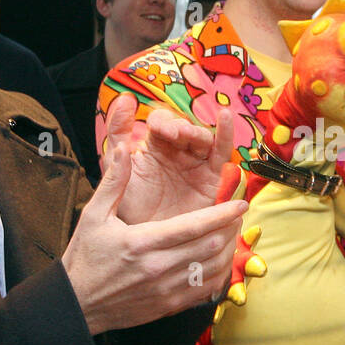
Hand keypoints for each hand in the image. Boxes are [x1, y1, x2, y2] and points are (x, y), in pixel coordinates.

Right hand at [61, 123, 247, 335]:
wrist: (76, 304)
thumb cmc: (84, 257)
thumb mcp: (93, 215)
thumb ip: (114, 182)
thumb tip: (124, 148)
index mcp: (142, 242)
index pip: (194, 226)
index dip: (222, 214)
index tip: (240, 203)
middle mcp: (158, 267)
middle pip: (211, 246)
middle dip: (230, 228)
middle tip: (237, 215)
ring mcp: (166, 290)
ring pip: (213, 269)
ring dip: (229, 251)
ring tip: (232, 234)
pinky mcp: (169, 306)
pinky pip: (205, 290)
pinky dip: (219, 274)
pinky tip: (221, 261)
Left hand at [102, 98, 234, 224]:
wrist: (145, 245)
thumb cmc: (129, 212)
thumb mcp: (118, 171)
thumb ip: (118, 135)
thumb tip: (125, 99)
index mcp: (154, 148)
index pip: (162, 123)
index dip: (163, 122)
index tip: (159, 130)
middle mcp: (178, 153)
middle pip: (185, 129)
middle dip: (181, 128)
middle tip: (175, 136)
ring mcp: (196, 165)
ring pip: (204, 138)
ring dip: (199, 132)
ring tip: (191, 136)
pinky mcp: (213, 180)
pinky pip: (221, 154)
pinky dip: (226, 134)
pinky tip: (225, 117)